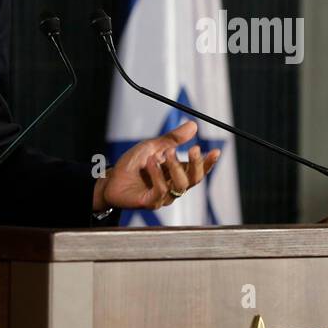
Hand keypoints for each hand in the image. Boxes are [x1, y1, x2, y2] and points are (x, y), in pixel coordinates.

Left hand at [93, 120, 220, 210]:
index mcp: (178, 173)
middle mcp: (174, 186)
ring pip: (180, 185)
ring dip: (174, 166)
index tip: (216, 150)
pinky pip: (161, 190)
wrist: (111, 178)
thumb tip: (193, 125)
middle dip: (196, 164)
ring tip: (162, 154)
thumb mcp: (153, 146)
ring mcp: (164, 196)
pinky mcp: (151, 202)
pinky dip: (157, 174)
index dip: (209, 162)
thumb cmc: (133, 165)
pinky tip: (150, 163)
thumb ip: (173, 138)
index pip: (199, 170)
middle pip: (195, 179)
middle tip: (193, 148)